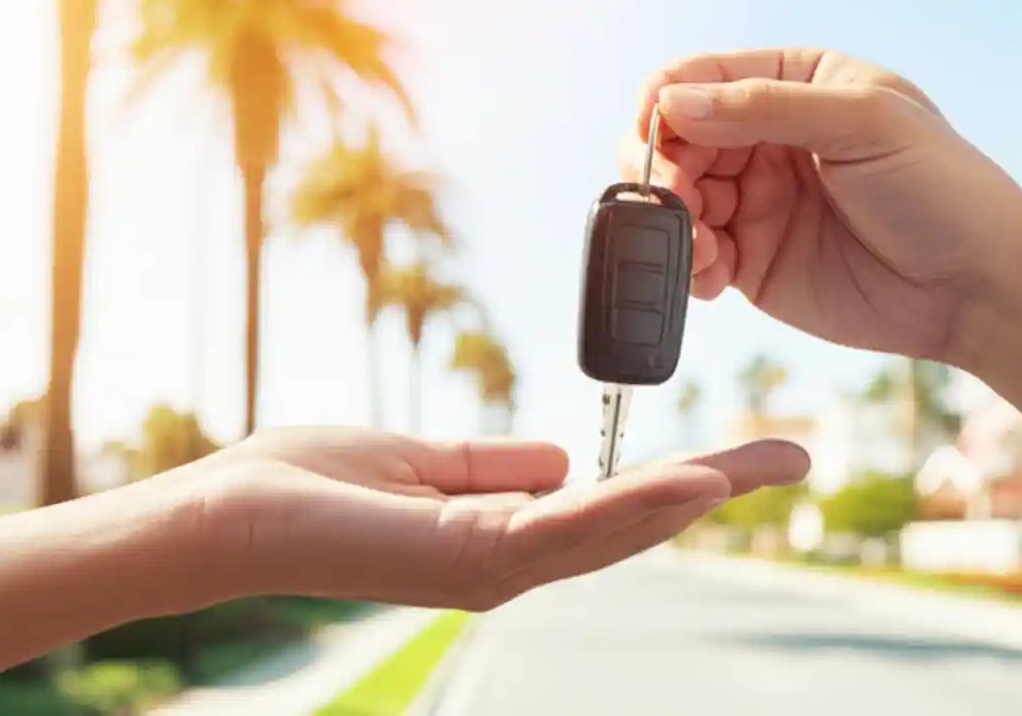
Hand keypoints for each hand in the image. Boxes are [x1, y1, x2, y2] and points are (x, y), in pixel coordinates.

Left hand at [165, 427, 807, 610]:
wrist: (229, 513)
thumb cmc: (311, 486)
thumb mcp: (422, 457)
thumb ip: (493, 463)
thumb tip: (562, 457)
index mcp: (500, 531)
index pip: (609, 503)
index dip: (678, 480)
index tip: (747, 454)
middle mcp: (507, 559)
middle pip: (631, 521)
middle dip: (714, 488)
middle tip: (792, 456)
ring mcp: (489, 567)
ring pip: (611, 530)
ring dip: (686, 497)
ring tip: (756, 466)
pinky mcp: (463, 559)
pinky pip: (561, 528)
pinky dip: (628, 506)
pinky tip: (683, 482)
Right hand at [620, 48, 1021, 362]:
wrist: (976, 288)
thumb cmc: (942, 190)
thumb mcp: (863, 124)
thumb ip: (765, 108)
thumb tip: (674, 104)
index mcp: (796, 86)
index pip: (704, 76)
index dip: (666, 98)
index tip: (654, 127)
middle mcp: (766, 141)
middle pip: (676, 138)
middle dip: (661, 164)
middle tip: (676, 194)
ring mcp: (757, 203)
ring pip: (675, 199)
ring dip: (669, 219)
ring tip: (701, 242)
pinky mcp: (752, 262)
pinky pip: (694, 256)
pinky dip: (686, 264)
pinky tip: (711, 272)